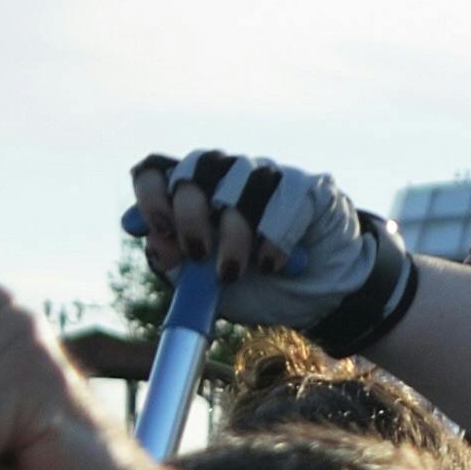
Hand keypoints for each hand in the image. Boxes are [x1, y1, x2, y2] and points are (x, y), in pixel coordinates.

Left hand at [126, 148, 405, 337]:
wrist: (319, 301)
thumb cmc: (258, 289)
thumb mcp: (207, 287)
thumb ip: (178, 265)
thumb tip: (153, 242)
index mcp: (193, 196)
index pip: (156, 170)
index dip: (151, 195)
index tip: (159, 229)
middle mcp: (225, 176)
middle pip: (192, 169)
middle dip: (190, 215)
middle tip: (199, 254)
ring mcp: (266, 175)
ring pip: (236, 182)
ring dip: (232, 235)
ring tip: (234, 272)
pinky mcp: (306, 184)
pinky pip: (281, 200)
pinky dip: (271, 238)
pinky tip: (272, 265)